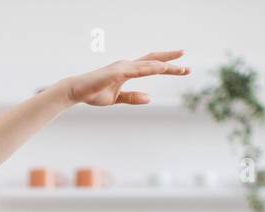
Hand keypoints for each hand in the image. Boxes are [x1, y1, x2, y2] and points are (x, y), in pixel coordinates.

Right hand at [63, 51, 189, 106]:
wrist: (77, 92)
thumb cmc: (94, 93)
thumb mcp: (117, 99)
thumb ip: (132, 97)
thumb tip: (150, 98)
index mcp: (128, 70)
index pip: (151, 65)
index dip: (167, 65)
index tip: (183, 68)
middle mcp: (127, 65)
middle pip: (154, 60)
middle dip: (171, 60)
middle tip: (187, 63)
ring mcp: (122, 67)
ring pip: (148, 64)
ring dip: (165, 66)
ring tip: (180, 68)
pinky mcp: (116, 72)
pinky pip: (137, 69)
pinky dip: (150, 68)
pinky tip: (161, 68)